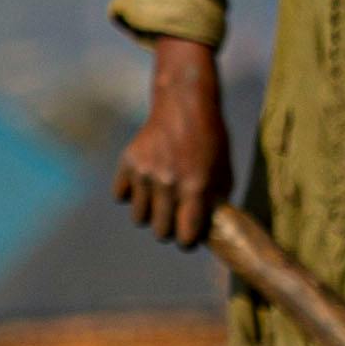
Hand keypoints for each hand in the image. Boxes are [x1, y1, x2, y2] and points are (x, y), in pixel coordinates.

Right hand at [114, 40, 227, 247]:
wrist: (185, 105)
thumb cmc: (210, 141)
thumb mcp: (223, 172)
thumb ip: (214, 204)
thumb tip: (206, 233)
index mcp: (196, 186)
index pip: (186, 235)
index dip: (188, 240)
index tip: (189, 235)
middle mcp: (168, 182)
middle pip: (160, 232)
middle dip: (169, 229)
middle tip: (175, 217)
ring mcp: (145, 173)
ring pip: (139, 218)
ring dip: (150, 213)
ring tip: (160, 199)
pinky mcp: (128, 162)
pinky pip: (121, 196)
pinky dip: (131, 194)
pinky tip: (145, 183)